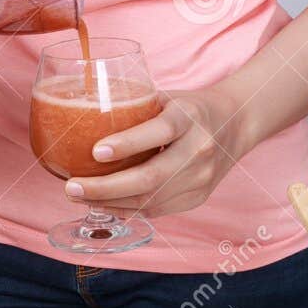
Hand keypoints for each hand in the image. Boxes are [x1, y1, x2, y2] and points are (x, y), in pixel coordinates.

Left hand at [63, 88, 251, 218]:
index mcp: (190, 117)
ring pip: (149, 200)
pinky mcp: (196, 198)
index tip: (95, 151)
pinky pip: (155, 210)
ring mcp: (201, 179)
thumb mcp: (167, 97)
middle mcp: (199, 150)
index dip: (127, 143)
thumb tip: (82, 117)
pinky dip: (124, 209)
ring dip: (108, 202)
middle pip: (151, 178)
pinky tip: (100, 203)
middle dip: (105, 187)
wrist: (236, 125)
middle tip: (71, 186)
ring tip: (77, 196)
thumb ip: (134, 109)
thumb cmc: (190, 108)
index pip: (160, 131)